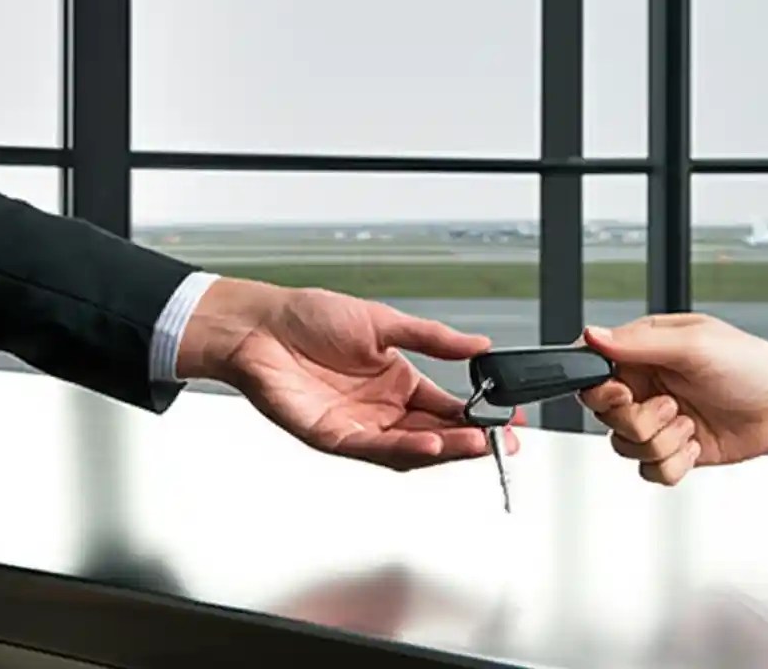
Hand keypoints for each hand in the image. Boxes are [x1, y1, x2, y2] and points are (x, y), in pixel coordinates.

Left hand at [175, 278, 519, 470]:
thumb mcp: (384, 322)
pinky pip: (375, 449)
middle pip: (435, 433)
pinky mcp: (332, 437)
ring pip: (410, 448)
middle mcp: (381, 410)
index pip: (447, 407)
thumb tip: (479, 346)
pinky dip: (405, 449)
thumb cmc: (308, 318)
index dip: (479, 416)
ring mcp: (358, 426)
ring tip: (475, 444)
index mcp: (397, 382)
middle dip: (470, 440)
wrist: (260, 325)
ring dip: (445, 450)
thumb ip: (433, 339)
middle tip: (502, 442)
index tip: (506, 419)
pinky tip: (431, 445)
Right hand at [577, 314, 767, 484]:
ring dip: (661, 442)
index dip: (601, 390)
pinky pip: (651, 471)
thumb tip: (592, 334)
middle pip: (607, 417)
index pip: (595, 373)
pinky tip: (696, 443)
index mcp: (645, 353)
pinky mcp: (676, 451)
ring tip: (690, 423)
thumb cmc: (754, 366)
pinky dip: (674, 463)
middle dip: (639, 420)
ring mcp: (661, 421)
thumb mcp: (694, 344)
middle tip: (671, 407)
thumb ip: (638, 342)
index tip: (623, 393)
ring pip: (626, 448)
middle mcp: (649, 387)